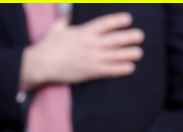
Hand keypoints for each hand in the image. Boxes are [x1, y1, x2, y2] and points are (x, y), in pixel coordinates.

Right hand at [20, 12, 142, 89]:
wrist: (42, 64)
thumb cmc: (48, 45)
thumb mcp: (57, 27)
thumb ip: (66, 18)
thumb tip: (67, 9)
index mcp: (84, 31)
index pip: (106, 23)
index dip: (119, 20)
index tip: (128, 19)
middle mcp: (91, 44)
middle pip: (115, 39)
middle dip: (129, 37)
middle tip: (140, 36)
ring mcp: (92, 58)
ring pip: (116, 55)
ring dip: (129, 53)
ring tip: (139, 52)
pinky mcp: (91, 72)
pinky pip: (110, 70)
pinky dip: (121, 69)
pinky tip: (130, 67)